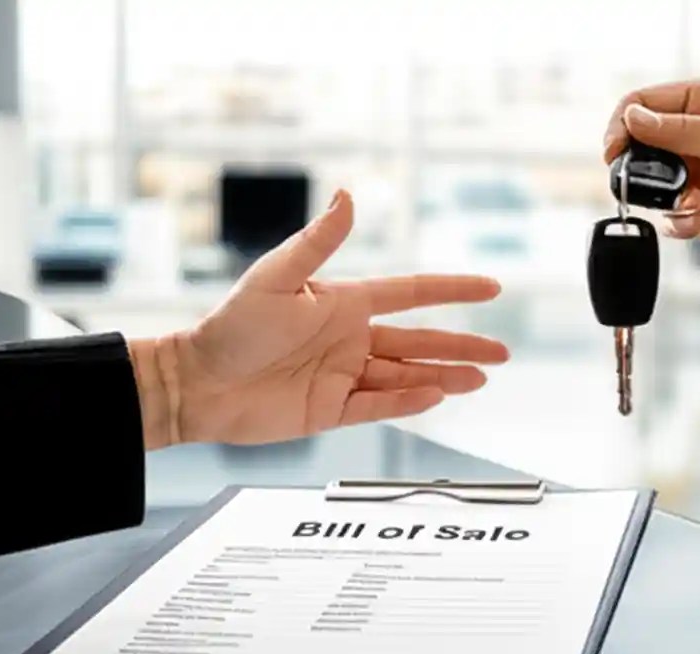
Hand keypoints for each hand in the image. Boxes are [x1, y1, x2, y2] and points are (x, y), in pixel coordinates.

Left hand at [128, 190, 508, 448]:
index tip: (491, 287)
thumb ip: (318, 244)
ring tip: (482, 378)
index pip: (412, 294)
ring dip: (446, 375)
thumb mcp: (275, 278)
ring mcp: (344, 375)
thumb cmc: (229, 326)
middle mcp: (351, 338)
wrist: (197, 383)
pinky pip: (380, 406)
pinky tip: (438, 395)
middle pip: (421, 340)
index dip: (453, 291)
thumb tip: (348, 197)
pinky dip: (410, 402)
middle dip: (464, 345)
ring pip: (408, 375)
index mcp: (344, 303)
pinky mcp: (332, 409)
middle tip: (503, 352)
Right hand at [602, 78, 699, 256]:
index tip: (617, 148)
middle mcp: (694, 139)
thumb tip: (635, 119)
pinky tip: (697, 219)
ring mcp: (696, 176)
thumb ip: (687, 131)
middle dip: (639, 168)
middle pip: (639, 148)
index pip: (644, 104)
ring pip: (651, 187)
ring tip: (693, 203)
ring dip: (663, 198)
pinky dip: (675, 221)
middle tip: (652, 183)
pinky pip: (669, 218)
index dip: (624, 123)